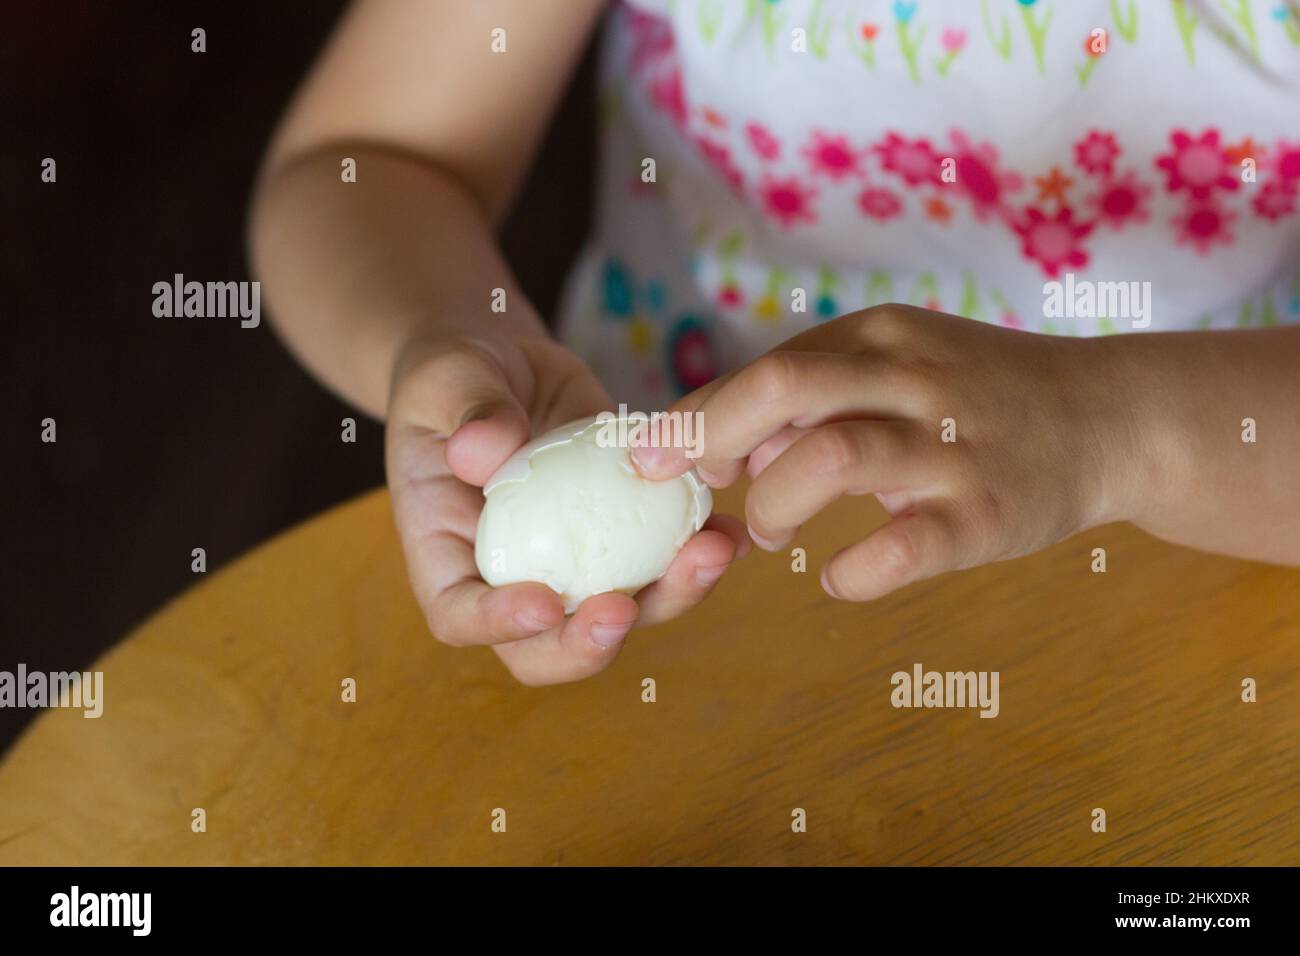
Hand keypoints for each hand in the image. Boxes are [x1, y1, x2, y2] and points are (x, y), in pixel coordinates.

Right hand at [385, 329, 748, 684]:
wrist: (505, 361)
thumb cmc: (454, 373)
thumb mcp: (447, 379)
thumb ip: (467, 413)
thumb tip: (484, 451)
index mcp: (446, 554)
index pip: (459, 615)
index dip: (500, 626)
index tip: (545, 603)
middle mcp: (511, 577)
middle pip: (545, 646)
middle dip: (590, 643)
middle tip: (628, 608)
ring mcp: (573, 564)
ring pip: (622, 611)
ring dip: (670, 594)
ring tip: (710, 551)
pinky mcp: (623, 537)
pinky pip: (660, 560)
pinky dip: (698, 551)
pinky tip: (731, 529)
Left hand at [634, 305, 1140, 600]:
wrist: (1112, 418)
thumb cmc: (979, 396)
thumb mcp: (899, 366)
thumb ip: (814, 397)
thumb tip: (724, 446)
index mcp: (881, 337)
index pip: (764, 368)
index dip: (697, 416)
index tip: (651, 458)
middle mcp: (914, 379)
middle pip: (784, 388)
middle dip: (708, 437)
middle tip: (683, 488)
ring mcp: (954, 447)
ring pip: (832, 458)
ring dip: (776, 502)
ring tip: (768, 529)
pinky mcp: (988, 515)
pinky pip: (899, 549)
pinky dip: (849, 571)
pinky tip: (838, 577)